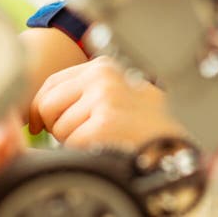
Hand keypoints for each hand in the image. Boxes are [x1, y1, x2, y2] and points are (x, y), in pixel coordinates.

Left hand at [28, 56, 184, 148]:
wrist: (177, 138)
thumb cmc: (149, 120)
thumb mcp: (118, 92)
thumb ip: (85, 92)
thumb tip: (39, 111)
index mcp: (103, 66)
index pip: (51, 83)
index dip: (40, 107)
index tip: (41, 124)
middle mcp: (102, 76)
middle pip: (47, 104)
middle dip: (56, 125)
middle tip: (81, 134)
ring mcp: (104, 98)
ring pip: (58, 127)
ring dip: (73, 140)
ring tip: (102, 138)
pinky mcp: (105, 122)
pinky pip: (71, 142)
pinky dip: (82, 151)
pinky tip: (105, 145)